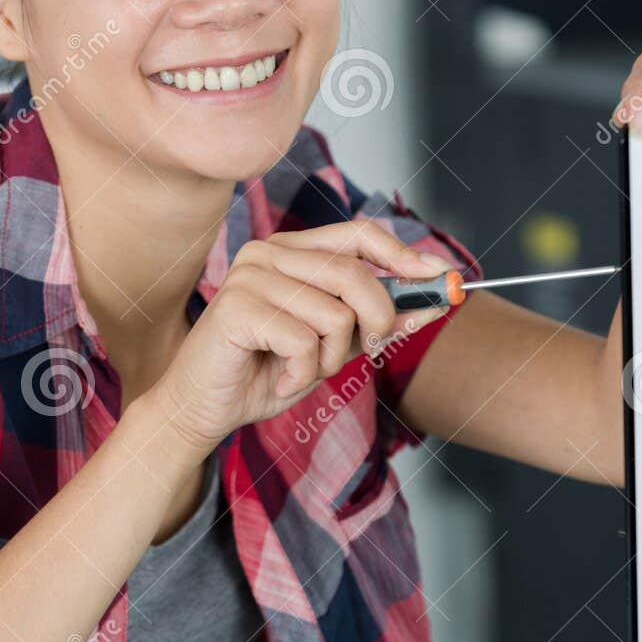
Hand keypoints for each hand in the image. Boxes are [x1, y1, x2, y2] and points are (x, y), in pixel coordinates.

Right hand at [148, 221, 450, 449]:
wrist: (202, 409)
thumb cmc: (264, 373)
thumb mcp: (333, 347)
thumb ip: (376, 322)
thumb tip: (435, 301)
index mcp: (290, 250)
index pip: (358, 232)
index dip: (402, 253)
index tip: (439, 277)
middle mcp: (267, 252)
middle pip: (355, 274)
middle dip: (377, 322)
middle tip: (362, 354)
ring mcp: (249, 276)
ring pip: (335, 313)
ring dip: (332, 359)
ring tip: (302, 371)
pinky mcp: (236, 307)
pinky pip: (304, 341)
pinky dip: (303, 373)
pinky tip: (279, 380)